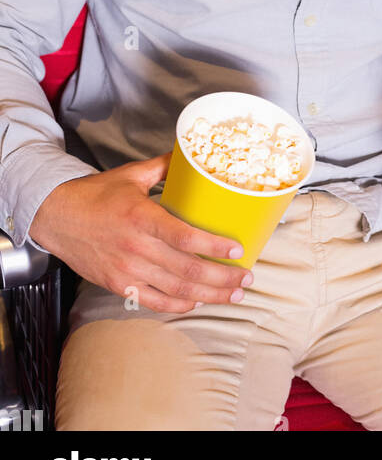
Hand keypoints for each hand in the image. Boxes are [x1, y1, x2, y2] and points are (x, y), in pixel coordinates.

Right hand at [29, 154, 251, 312]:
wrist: (56, 218)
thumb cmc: (95, 195)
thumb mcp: (132, 175)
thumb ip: (166, 166)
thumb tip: (194, 154)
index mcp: (142, 217)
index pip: (185, 237)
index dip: (214, 246)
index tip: (238, 249)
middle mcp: (136, 248)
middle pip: (187, 270)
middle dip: (222, 277)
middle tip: (246, 278)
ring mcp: (127, 271)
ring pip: (176, 290)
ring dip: (209, 294)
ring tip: (233, 295)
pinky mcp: (118, 285)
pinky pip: (154, 302)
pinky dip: (179, 305)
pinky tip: (198, 301)